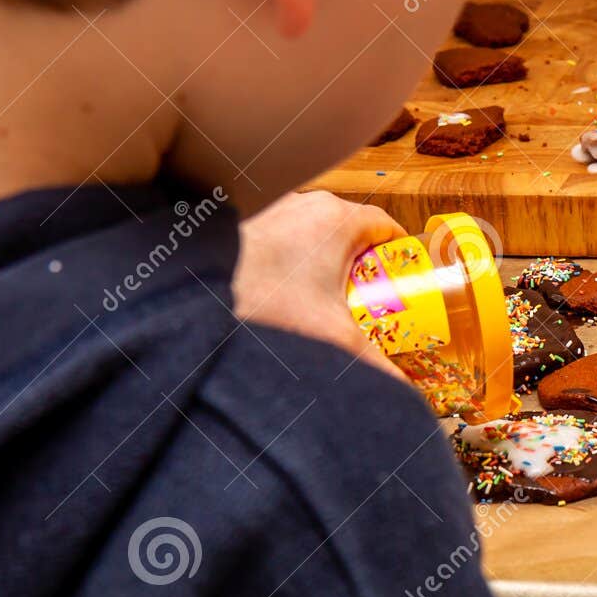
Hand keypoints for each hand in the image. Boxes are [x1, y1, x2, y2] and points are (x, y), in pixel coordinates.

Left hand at [233, 191, 409, 381]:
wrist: (192, 295)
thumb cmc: (262, 301)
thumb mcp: (327, 335)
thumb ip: (371, 362)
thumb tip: (403, 391)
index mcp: (336, 218)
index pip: (386, 225)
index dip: (399, 255)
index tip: (404, 283)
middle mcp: (308, 204)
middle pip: (353, 232)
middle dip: (363, 266)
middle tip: (367, 303)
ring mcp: (277, 210)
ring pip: (318, 235)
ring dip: (328, 264)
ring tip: (327, 302)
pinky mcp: (251, 224)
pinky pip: (289, 238)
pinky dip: (298, 261)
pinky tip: (289, 294)